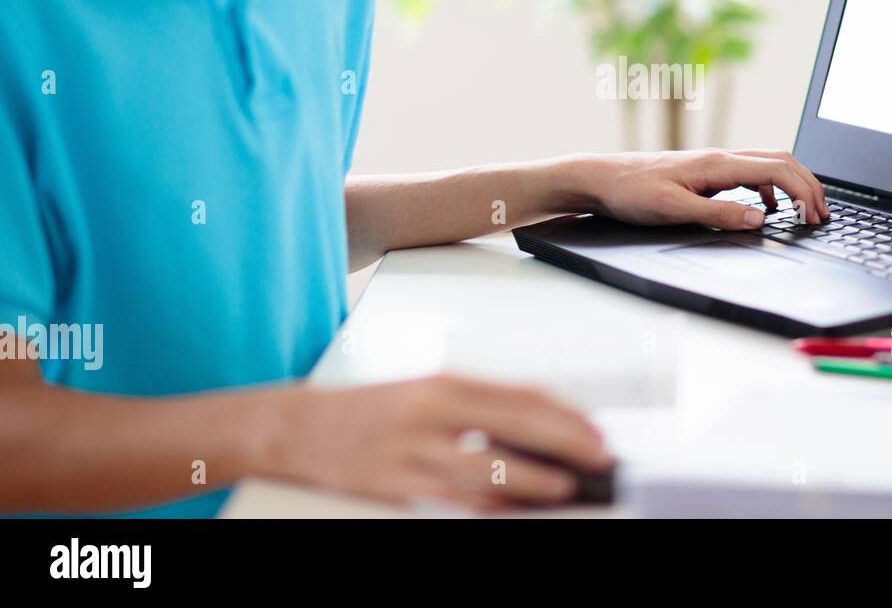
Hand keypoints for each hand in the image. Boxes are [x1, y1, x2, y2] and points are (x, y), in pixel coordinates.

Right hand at [265, 374, 612, 512]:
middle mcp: (431, 410)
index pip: (520, 393)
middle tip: (598, 455)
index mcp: (442, 383)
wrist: (294, 427)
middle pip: (515, 423)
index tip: (594, 428)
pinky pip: (452, 497)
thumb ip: (473, 409)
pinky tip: (512, 508)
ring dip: (534, 478)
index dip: (564, 413)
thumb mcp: (422, 395)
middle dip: (564, 441)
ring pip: (488, 464)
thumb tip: (530, 431)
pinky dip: (487, 504)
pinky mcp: (394, 484)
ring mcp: (413, 448)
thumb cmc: (363, 411)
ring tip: (567, 486)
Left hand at [580, 148, 829, 229]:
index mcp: (717, 164)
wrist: (600, 178)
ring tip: (805, 211)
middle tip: (823, 213)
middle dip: (808, 186)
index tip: (815, 216)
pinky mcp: (705, 172)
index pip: (776, 170)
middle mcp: (719, 158)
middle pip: (780, 161)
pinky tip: (765, 208)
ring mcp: (713, 164)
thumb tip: (760, 220)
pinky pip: (749, 174)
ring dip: (792, 186)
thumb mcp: (674, 210)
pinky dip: (769, 189)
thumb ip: (718, 214)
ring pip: (767, 165)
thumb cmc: (630, 192)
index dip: (803, 193)